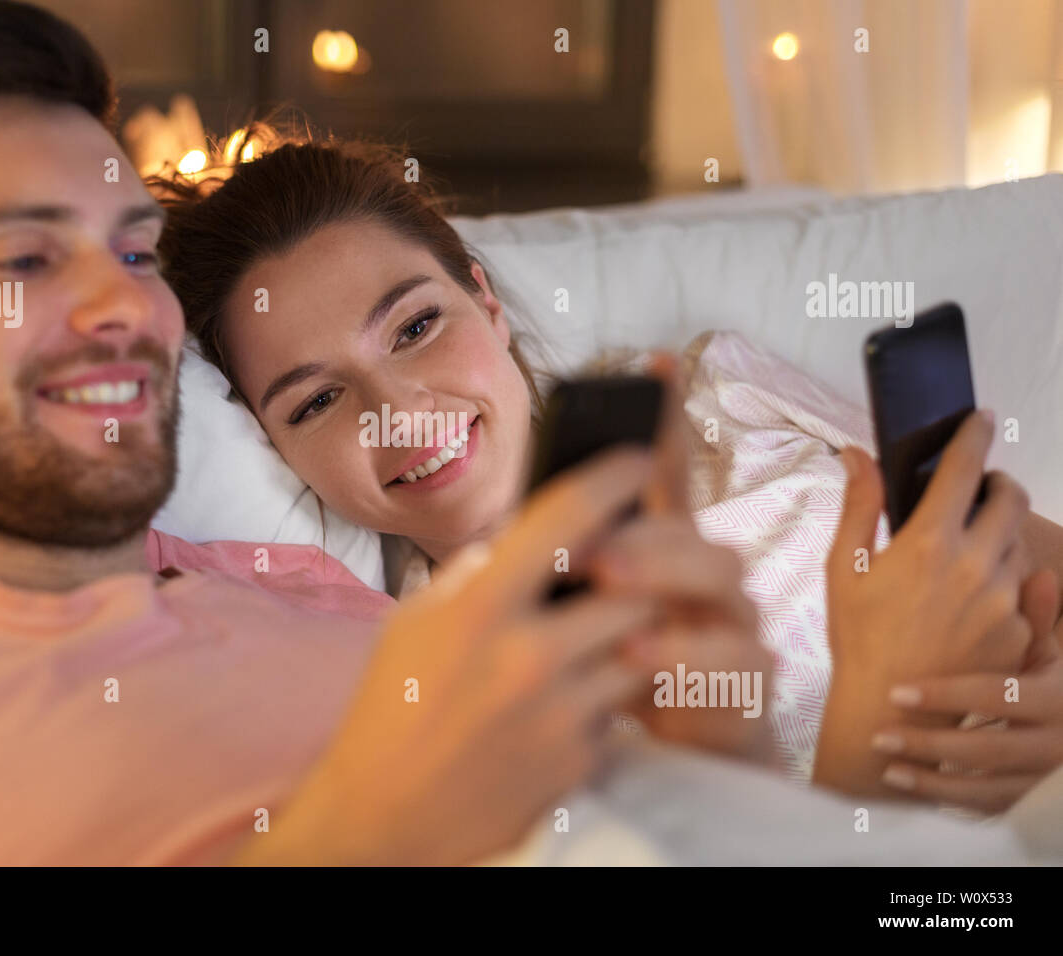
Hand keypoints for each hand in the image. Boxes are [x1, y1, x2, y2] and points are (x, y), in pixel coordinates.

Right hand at [232, 446, 659, 865]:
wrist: (383, 817)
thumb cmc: (390, 708)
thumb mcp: (415, 622)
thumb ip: (476, 574)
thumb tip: (530, 536)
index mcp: (478, 607)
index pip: (569, 515)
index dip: (615, 476)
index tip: (637, 459)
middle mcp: (526, 655)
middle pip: (632, 586)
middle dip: (636, 574)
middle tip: (626, 569)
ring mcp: (559, 712)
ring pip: (640, 647)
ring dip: (628, 635)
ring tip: (596, 635)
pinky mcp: (579, 759)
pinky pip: (620, 706)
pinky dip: (606, 694)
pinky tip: (568, 698)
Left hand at [588, 352, 771, 762]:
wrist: (669, 767)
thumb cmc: (609, 678)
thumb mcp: (578, 621)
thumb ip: (563, 571)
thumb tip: (513, 528)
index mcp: (662, 554)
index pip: (667, 479)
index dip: (663, 422)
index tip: (652, 363)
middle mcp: (706, 581)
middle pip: (696, 535)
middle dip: (647, 537)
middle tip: (593, 552)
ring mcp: (735, 630)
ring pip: (725, 589)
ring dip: (667, 587)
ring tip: (613, 599)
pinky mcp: (748, 691)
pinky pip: (735, 670)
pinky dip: (688, 665)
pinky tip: (641, 662)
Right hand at [815, 411, 1043, 794]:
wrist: (889, 711)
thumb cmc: (857, 637)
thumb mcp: (844, 567)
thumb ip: (858, 504)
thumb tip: (856, 453)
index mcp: (928, 543)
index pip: (964, 468)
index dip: (973, 435)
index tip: (980, 419)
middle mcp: (975, 566)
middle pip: (1011, 500)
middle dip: (1000, 484)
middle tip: (982, 487)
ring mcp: (1004, 600)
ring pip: (1019, 544)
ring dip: (1001, 533)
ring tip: (968, 549)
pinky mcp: (1020, 631)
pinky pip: (1022, 590)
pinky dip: (1002, 581)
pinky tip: (970, 600)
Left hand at [872, 594, 1061, 812]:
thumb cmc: (1043, 683)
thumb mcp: (1045, 654)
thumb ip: (1035, 618)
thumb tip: (1041, 572)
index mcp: (1057, 697)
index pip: (1000, 696)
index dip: (948, 695)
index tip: (895, 692)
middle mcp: (1055, 742)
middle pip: (989, 747)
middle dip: (930, 742)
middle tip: (879, 735)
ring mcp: (1040, 776)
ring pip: (985, 784)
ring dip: (930, 775)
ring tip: (883, 761)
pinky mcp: (1024, 799)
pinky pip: (982, 805)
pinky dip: (940, 793)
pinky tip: (899, 781)